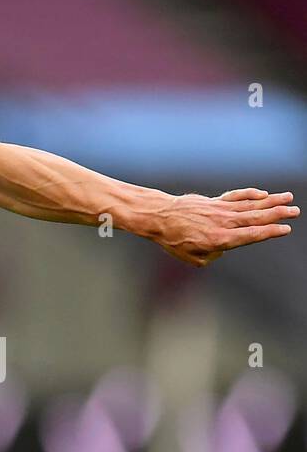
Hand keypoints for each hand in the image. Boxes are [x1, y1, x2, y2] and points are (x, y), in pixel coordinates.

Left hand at [154, 188, 296, 266]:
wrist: (158, 217)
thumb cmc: (173, 240)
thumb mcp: (194, 258)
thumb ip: (214, 256)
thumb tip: (222, 248)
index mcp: (220, 240)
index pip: (251, 235)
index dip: (270, 232)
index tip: (286, 229)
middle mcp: (223, 223)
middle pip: (255, 217)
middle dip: (277, 214)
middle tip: (295, 211)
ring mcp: (219, 210)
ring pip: (249, 205)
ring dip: (270, 201)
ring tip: (288, 198)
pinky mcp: (213, 202)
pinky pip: (235, 196)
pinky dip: (249, 194)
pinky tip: (262, 193)